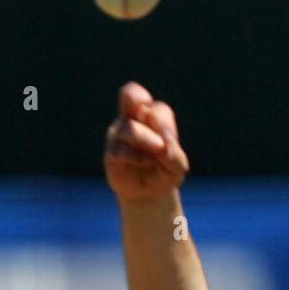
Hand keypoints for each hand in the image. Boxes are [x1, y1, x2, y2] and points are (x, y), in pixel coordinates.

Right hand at [103, 81, 189, 202]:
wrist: (148, 195)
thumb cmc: (163, 174)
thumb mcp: (177, 167)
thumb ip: (175, 155)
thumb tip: (164, 147)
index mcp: (148, 117)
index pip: (154, 106)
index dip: (161, 117)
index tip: (169, 137)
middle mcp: (131, 121)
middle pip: (131, 94)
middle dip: (141, 101)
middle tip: (155, 122)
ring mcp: (119, 136)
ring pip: (129, 127)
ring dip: (146, 138)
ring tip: (158, 149)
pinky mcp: (111, 155)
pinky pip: (120, 150)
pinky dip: (136, 156)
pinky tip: (146, 162)